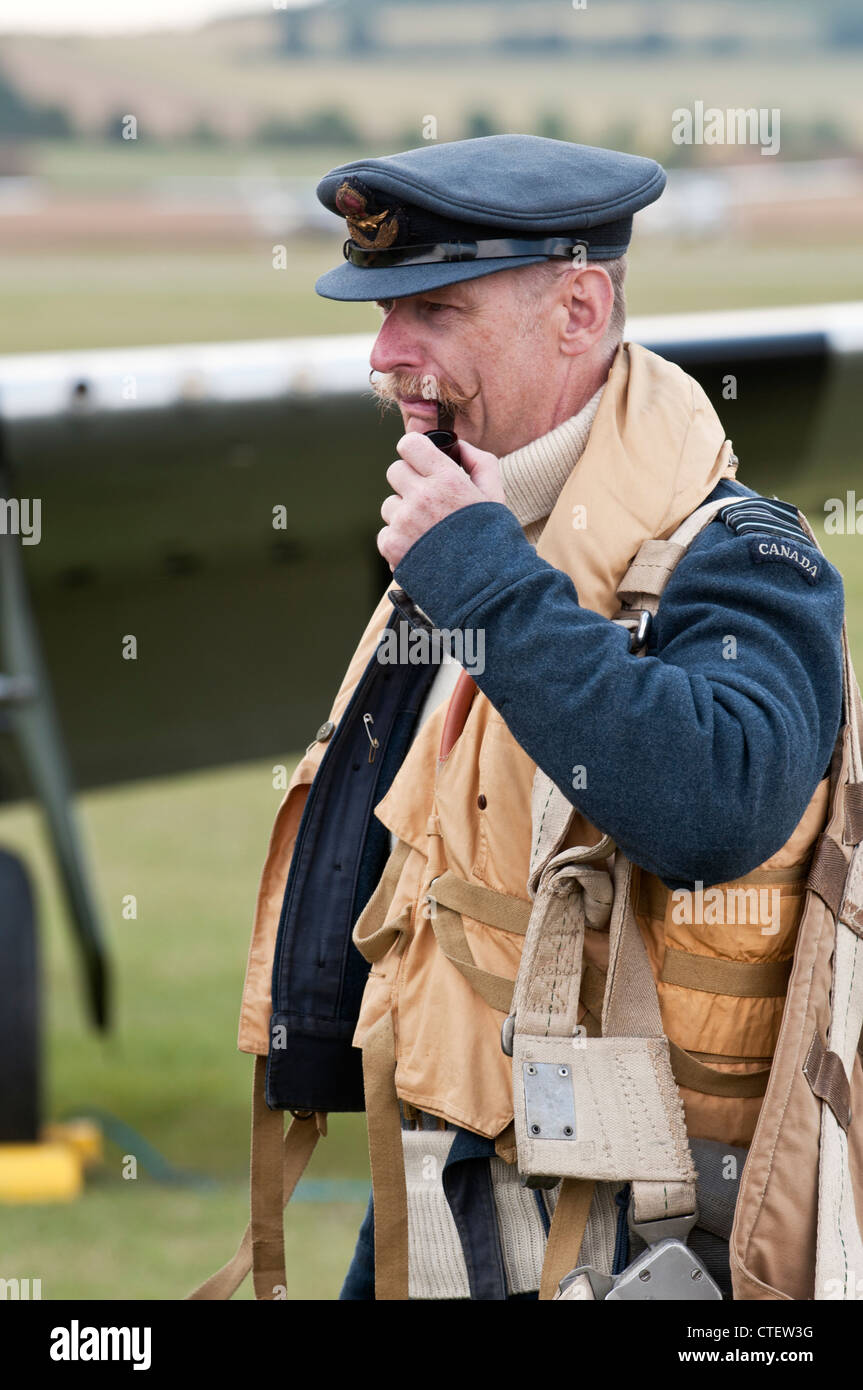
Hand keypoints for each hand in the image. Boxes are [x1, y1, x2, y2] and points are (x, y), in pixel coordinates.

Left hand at [377, 433, 505, 570]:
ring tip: (428, 532)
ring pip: (389, 504)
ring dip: (404, 514)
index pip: (409, 444)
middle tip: (427, 500)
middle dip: (409, 482)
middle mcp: (422, 497)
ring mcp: (404, 522)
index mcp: (447, 479)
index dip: (413, 451)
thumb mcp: (495, 495)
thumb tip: (458, 446)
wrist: (484, 587)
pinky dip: (399, 540)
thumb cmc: (491, 539)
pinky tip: (420, 550)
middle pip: (395, 471)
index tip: (419, 461)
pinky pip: (385, 532)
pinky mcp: (392, 546)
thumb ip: (479, 461)